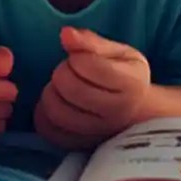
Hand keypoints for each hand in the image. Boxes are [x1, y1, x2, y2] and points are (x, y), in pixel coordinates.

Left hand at [34, 27, 149, 149]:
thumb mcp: (119, 53)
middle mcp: (117, 113)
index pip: (87, 64)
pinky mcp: (79, 146)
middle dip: (63, 72)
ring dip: (51, 92)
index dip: (77, 56)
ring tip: (63, 88)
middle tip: (71, 72)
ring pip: (56, 110)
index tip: (83, 59)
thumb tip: (65, 34)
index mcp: (131, 84)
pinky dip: (43, 113)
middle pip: (69, 88)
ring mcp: (98, 134)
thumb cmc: (126, 77)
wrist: (136, 112)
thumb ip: (92, 42)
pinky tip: (56, 103)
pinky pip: (48, 130)